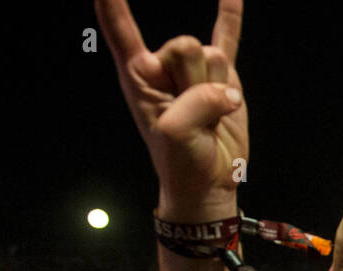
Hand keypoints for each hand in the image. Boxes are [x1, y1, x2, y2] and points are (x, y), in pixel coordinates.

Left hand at [97, 0, 246, 220]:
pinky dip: (230, 15)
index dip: (111, 5)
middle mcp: (163, 65)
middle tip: (192, 112)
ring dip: (217, 89)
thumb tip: (228, 90)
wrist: (208, 181)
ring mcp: (195, 69)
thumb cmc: (180, 160)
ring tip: (208, 116)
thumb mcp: (175, 132)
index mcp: (138, 74)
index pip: (120, 30)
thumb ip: (197, 100)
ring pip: (213, 56)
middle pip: (185, 45)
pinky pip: (228, 37)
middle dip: (195, 79)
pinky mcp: (223, 76)